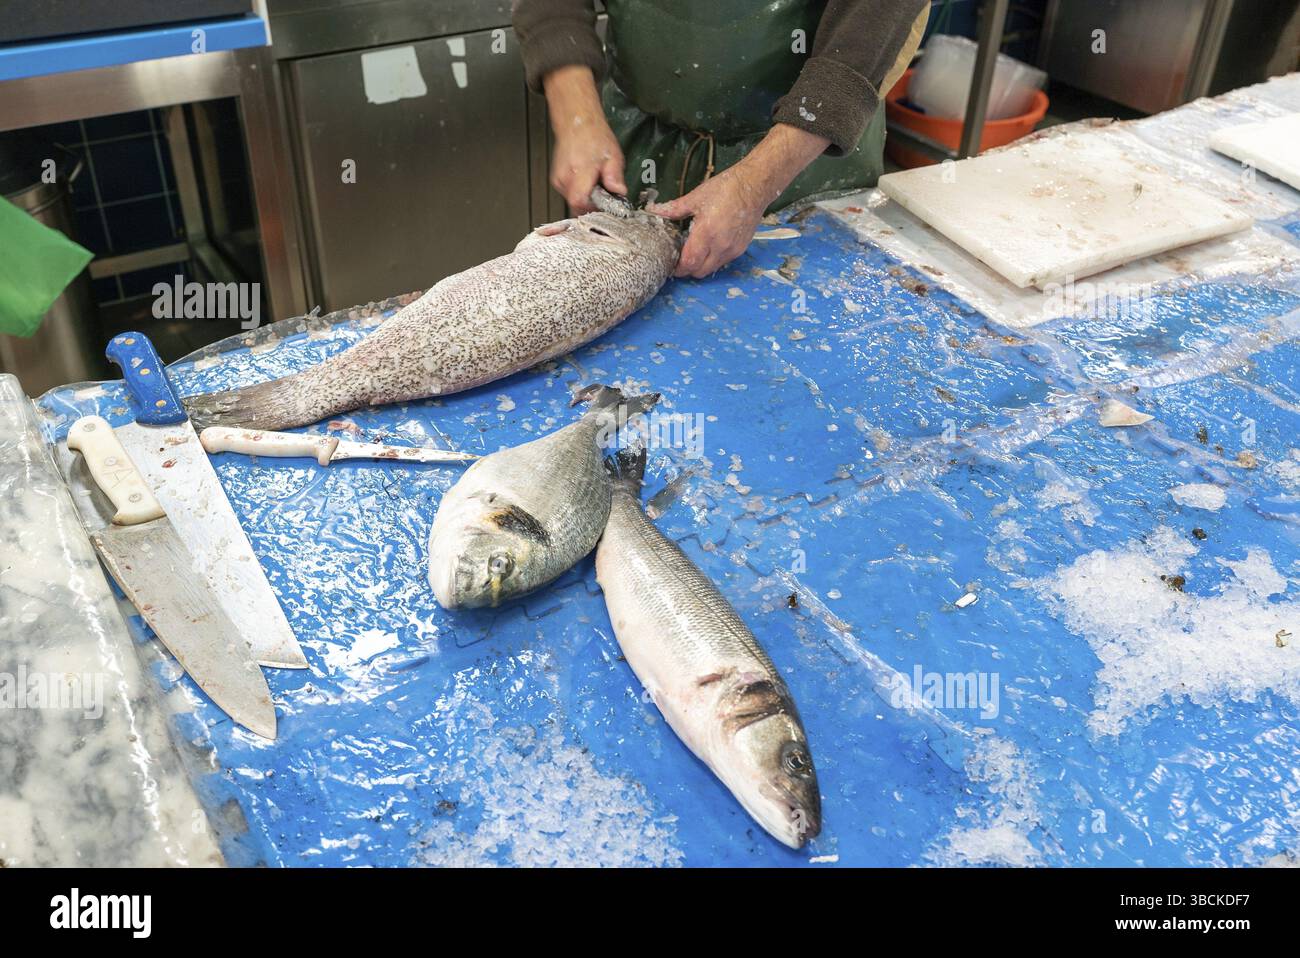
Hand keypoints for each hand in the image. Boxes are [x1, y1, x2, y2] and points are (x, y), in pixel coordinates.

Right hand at [543, 66, 625, 212]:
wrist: (577, 122)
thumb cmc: (594, 137)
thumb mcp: (613, 156)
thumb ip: (615, 176)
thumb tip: (619, 191)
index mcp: (578, 172)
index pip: (579, 203)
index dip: (593, 209)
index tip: (605, 206)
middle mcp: (564, 178)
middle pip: (577, 205)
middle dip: (593, 205)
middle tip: (605, 194)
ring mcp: (558, 180)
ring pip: (573, 201)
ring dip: (587, 199)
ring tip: (597, 184)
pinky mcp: (557, 181)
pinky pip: (570, 195)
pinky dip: (581, 193)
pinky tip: (588, 182)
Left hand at [648, 123, 831, 278]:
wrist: (755, 186)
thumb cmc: (726, 188)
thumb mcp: (696, 197)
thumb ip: (674, 209)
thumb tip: (654, 210)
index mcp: (707, 233)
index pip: (689, 263)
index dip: (678, 268)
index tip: (670, 265)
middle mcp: (721, 246)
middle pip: (699, 271)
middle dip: (687, 269)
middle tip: (679, 259)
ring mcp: (732, 249)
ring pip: (711, 269)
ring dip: (700, 266)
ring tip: (694, 252)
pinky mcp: (740, 249)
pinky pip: (722, 262)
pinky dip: (712, 260)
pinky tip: (708, 247)